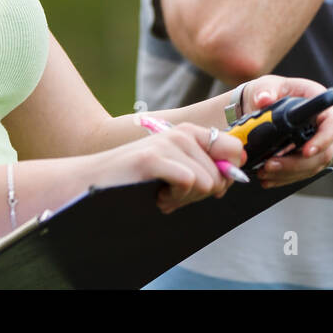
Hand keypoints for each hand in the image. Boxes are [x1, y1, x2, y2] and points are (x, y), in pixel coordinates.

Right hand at [89, 122, 246, 213]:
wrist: (97, 180)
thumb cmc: (140, 180)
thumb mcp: (177, 170)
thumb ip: (206, 171)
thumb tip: (232, 178)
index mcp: (191, 133)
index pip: (236, 150)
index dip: (227, 175)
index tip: (204, 187)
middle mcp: (183, 133)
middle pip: (221, 176)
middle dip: (200, 195)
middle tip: (173, 193)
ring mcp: (168, 143)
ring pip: (206, 182)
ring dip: (184, 198)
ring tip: (161, 192)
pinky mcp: (153, 158)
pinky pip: (188, 183)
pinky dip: (173, 198)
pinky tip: (155, 194)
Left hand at [237, 76, 332, 189]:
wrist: (262, 106)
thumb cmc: (269, 92)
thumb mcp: (264, 87)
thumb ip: (264, 92)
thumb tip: (264, 99)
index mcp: (319, 102)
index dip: (323, 139)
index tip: (305, 151)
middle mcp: (325, 125)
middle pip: (325, 152)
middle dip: (297, 164)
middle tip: (271, 165)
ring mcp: (321, 143)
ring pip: (313, 166)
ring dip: (289, 173)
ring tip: (264, 172)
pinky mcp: (311, 157)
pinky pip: (304, 172)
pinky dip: (285, 178)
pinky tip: (268, 179)